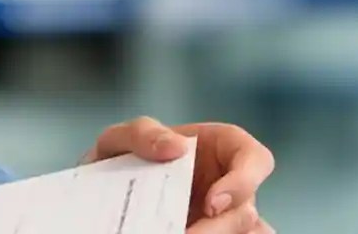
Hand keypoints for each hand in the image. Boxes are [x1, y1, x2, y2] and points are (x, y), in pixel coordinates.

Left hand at [83, 117, 275, 233]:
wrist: (101, 191)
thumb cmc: (121, 158)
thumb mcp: (122, 138)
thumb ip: (143, 132)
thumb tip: (176, 147)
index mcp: (220, 149)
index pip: (255, 159)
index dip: (245, 181)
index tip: (213, 202)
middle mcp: (228, 185)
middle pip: (247, 210)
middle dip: (221, 227)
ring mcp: (221, 216)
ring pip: (246, 233)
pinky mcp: (207, 232)